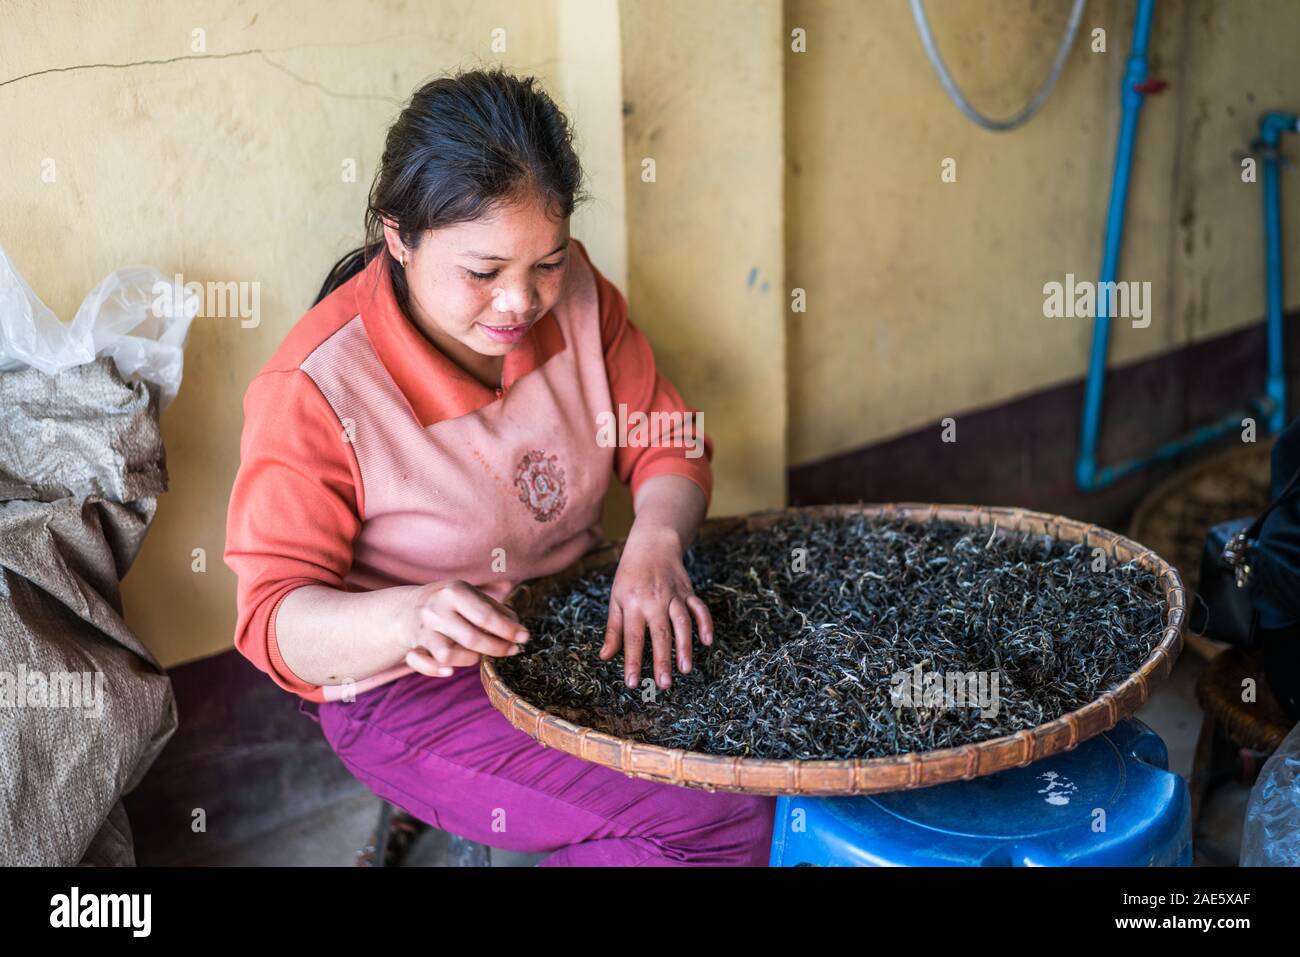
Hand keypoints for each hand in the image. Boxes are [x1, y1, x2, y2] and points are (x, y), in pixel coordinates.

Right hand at [399, 580, 528, 676]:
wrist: (409, 608)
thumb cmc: (451, 603)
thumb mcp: (472, 595)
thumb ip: (496, 609)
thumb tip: (517, 628)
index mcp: (454, 592)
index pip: (485, 615)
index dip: (508, 629)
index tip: (524, 637)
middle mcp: (436, 609)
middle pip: (471, 638)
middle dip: (497, 648)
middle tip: (512, 650)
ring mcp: (423, 629)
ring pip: (448, 654)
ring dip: (469, 659)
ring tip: (478, 654)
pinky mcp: (412, 647)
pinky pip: (420, 663)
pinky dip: (433, 670)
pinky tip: (449, 671)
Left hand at [599, 526, 713, 689]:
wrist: (652, 545)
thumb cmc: (629, 576)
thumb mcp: (616, 599)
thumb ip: (613, 629)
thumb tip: (605, 656)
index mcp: (633, 604)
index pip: (632, 638)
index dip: (632, 661)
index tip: (633, 683)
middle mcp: (654, 601)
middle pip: (659, 634)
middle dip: (662, 660)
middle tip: (663, 684)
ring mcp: (674, 595)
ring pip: (682, 623)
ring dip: (685, 647)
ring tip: (685, 669)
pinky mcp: (688, 591)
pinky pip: (699, 608)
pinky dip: (706, 624)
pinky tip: (708, 642)